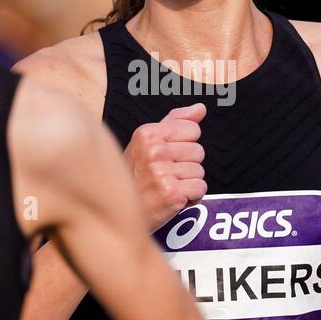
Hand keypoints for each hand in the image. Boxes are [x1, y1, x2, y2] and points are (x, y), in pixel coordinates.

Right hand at [124, 103, 206, 230]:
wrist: (120, 211)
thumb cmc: (135, 177)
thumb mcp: (147, 143)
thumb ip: (175, 122)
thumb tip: (200, 108)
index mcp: (147, 134)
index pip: (192, 129)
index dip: (184, 145)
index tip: (167, 156)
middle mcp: (153, 150)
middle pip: (198, 151)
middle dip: (187, 165)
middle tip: (166, 175)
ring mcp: (162, 172)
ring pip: (200, 171)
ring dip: (188, 182)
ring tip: (167, 187)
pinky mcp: (171, 192)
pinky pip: (200, 188)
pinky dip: (191, 197)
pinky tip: (173, 198)